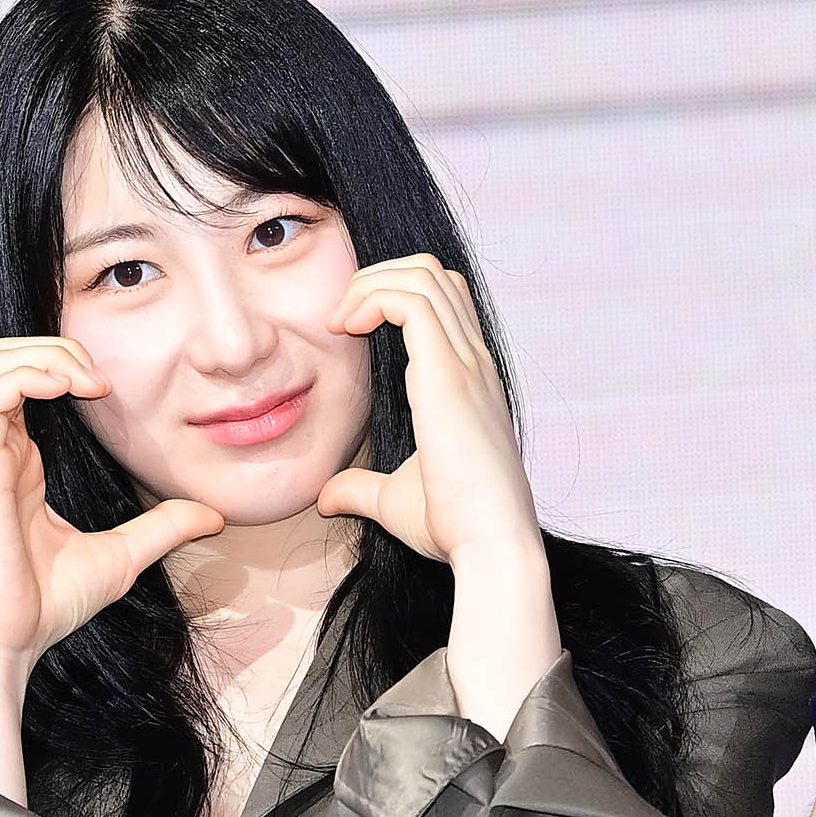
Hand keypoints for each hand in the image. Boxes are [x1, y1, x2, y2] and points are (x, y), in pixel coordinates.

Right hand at [0, 336, 224, 688]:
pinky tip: (73, 390)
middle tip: (104, 380)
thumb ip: (162, 528)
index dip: (71, 368)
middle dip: (59, 347)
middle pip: (11, 357)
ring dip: (49, 354)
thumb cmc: (46, 605)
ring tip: (91, 381)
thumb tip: (213, 514)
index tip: (114, 392)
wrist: (7, 642)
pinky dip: (33, 375)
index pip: (33, 382)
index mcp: (23, 462)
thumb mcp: (122, 556)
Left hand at [316, 255, 542, 568]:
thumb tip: (326, 497)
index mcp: (469, 380)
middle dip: (376, 277)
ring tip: (338, 320)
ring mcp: (466, 364)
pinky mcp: (449, 375)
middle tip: (339, 318)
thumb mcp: (394, 501)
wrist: (490, 543)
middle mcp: (474, 361)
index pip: (440, 300)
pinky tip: (345, 329)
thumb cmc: (455, 525)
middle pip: (431, 272)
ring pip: (422, 275)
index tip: (348, 332)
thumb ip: (360, 490)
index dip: (391, 296)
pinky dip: (372, 299)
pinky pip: (411, 303)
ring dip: (369, 283)